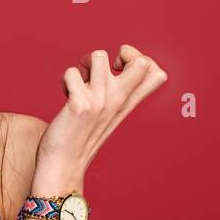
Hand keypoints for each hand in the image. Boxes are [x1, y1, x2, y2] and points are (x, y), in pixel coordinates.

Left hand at [36, 44, 168, 179]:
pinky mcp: (80, 106)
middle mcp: (119, 101)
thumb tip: (112, 64)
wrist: (62, 164)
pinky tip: (66, 95)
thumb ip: (117, 91)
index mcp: (128, 103)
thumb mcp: (108, 112)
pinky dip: (64, 80)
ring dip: (83, 64)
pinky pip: (70, 73)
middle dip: (120, 54)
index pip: (157, 71)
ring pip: (98, 56)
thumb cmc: (79, 136)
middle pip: (142, 62)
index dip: (139, 59)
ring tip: (78, 82)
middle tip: (101, 71)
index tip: (119, 69)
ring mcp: (101, 102)